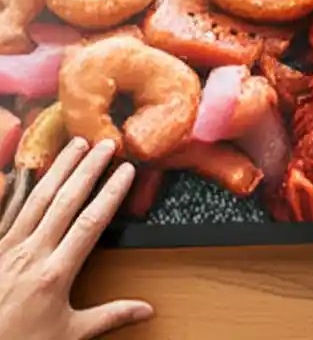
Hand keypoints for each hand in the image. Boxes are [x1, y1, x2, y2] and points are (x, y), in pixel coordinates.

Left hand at [0, 138, 153, 338]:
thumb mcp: (69, 335)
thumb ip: (109, 316)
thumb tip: (147, 310)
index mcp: (56, 273)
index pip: (91, 222)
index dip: (111, 193)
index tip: (126, 170)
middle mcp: (31, 253)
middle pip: (65, 201)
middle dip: (88, 169)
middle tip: (105, 144)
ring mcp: (7, 248)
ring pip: (36, 200)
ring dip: (57, 170)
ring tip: (74, 146)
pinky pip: (3, 213)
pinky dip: (11, 190)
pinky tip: (19, 171)